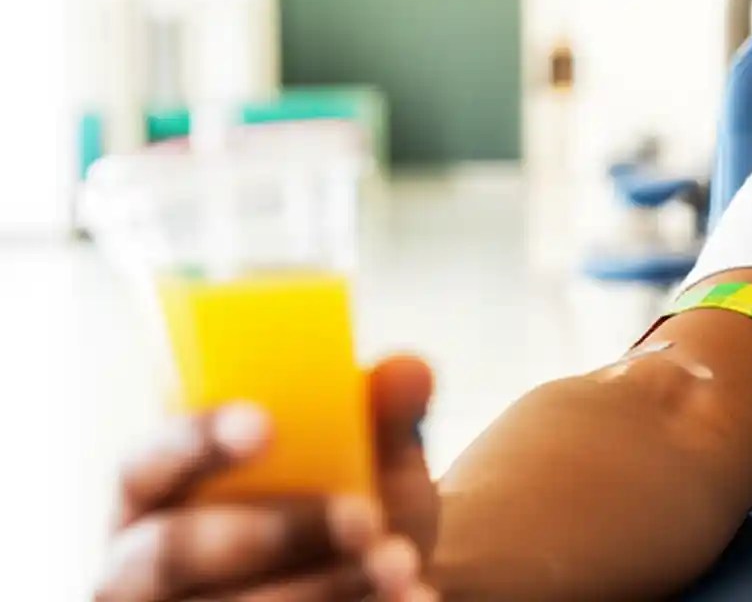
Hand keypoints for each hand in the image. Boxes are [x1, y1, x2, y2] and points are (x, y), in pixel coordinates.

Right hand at [95, 356, 440, 601]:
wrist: (369, 585)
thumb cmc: (345, 507)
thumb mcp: (367, 460)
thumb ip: (380, 415)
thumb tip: (411, 371)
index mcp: (160, 490)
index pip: (147, 462)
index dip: (197, 441)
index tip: (265, 425)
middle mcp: (142, 566)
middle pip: (176, 552)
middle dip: (276, 532)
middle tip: (365, 518)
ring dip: (324, 588)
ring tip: (403, 562)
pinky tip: (411, 597)